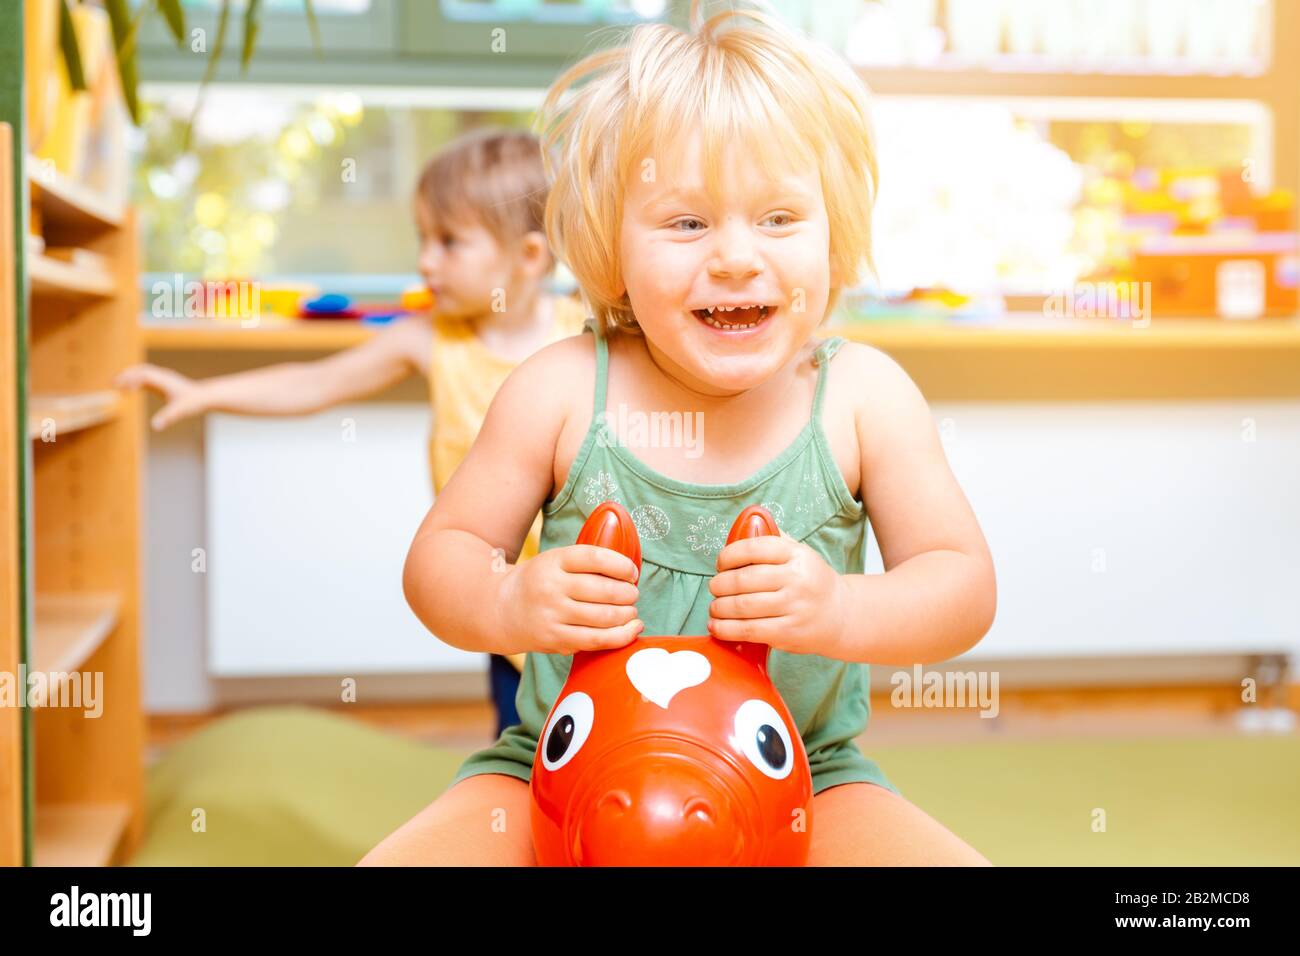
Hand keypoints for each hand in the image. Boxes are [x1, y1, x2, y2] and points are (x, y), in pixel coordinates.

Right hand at [115, 363, 206, 430]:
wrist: (204, 397)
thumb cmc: (194, 403)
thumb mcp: (180, 411)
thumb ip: (168, 417)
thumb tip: (155, 426)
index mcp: (164, 380)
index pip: (144, 375)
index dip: (131, 379)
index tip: (119, 387)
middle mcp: (162, 376)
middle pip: (140, 370)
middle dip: (126, 375)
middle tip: (112, 383)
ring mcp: (162, 378)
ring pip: (142, 372)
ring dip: (129, 376)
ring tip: (116, 385)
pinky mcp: (162, 383)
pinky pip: (145, 379)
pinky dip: (135, 382)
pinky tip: (128, 390)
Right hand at [498, 544, 642, 654]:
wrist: (500, 610)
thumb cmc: (538, 583)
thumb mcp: (553, 560)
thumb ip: (585, 563)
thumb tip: (629, 572)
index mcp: (553, 561)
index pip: (595, 557)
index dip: (621, 565)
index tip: (631, 572)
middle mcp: (551, 587)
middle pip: (604, 589)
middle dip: (628, 593)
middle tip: (633, 594)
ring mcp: (552, 615)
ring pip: (604, 616)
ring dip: (628, 614)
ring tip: (631, 611)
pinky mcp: (556, 639)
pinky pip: (597, 640)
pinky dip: (621, 635)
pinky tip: (633, 628)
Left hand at [707, 529, 846, 655]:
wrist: (841, 615)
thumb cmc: (812, 582)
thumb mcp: (800, 554)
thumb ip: (775, 539)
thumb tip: (746, 524)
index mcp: (797, 555)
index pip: (754, 548)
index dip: (729, 555)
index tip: (721, 563)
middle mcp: (796, 579)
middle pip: (743, 579)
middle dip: (719, 584)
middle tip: (714, 587)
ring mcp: (794, 607)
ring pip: (742, 605)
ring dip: (719, 607)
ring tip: (714, 607)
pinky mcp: (788, 632)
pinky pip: (749, 629)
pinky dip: (726, 629)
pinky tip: (717, 626)